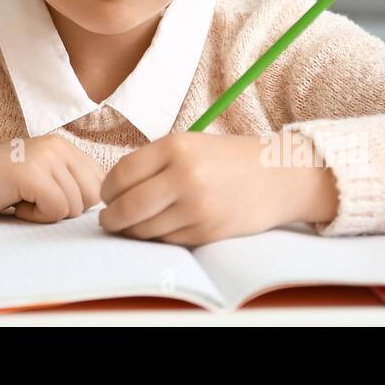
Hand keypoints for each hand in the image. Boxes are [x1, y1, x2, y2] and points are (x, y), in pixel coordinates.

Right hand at [0, 135, 104, 222]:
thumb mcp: (39, 177)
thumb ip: (68, 183)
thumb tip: (106, 205)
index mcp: (63, 146)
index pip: (100, 185)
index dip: (76, 203)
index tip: (45, 199)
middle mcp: (58, 145)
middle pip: (92, 198)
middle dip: (64, 210)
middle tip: (31, 200)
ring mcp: (44, 156)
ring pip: (74, 206)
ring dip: (46, 214)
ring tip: (19, 198)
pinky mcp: (29, 173)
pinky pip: (56, 210)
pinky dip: (34, 217)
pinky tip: (13, 203)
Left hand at [99, 132, 338, 244]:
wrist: (278, 176)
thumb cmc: (227, 158)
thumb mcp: (188, 145)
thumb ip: (152, 163)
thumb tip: (112, 190)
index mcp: (175, 148)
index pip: (121, 174)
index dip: (107, 190)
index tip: (106, 195)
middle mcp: (184, 177)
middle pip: (127, 207)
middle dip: (111, 218)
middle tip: (108, 219)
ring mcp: (196, 208)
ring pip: (144, 229)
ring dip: (130, 231)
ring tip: (129, 225)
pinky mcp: (206, 232)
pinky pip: (166, 240)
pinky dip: (156, 237)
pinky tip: (158, 228)